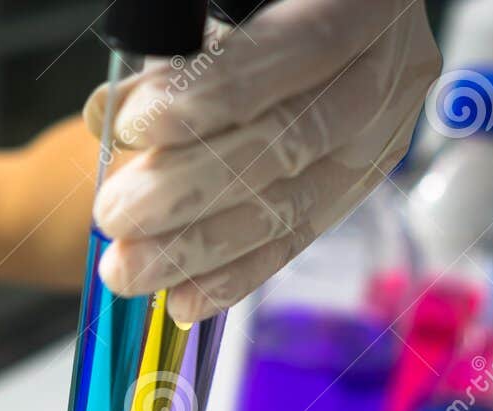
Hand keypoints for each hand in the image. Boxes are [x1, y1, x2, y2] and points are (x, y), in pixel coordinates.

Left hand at [85, 0, 440, 322]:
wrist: (329, 25)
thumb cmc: (268, 12)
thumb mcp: (229, 9)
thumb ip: (179, 50)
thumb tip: (108, 121)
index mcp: (367, 4)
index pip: (302, 51)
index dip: (214, 93)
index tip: (135, 126)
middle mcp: (384, 74)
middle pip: (292, 142)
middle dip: (189, 189)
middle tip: (116, 215)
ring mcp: (377, 138)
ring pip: (292, 203)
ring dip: (199, 246)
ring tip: (129, 269)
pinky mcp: (355, 188)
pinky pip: (297, 238)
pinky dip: (234, 273)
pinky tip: (183, 298)